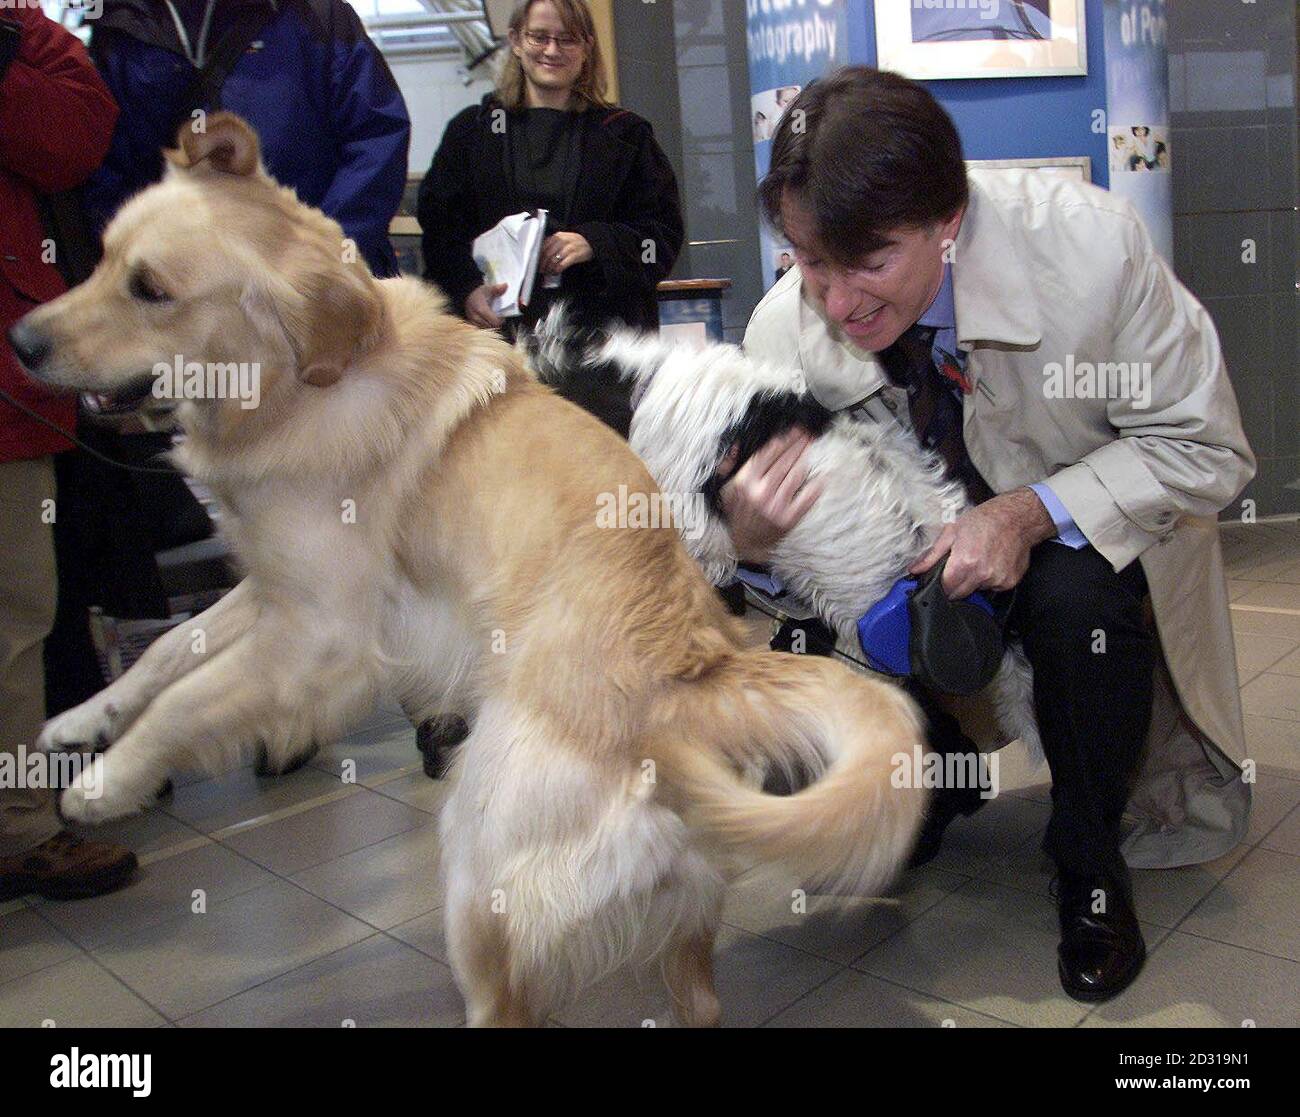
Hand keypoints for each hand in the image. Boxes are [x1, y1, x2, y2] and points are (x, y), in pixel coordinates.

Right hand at [466, 282, 507, 328]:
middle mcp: (476, 317)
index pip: (494, 322)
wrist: (466, 294)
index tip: (502, 316)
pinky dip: (485, 326)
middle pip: (491, 326)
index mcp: (481, 310)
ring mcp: (472, 321)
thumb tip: (506, 286)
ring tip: (493, 318)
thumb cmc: (478, 292)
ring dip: (491, 325)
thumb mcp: (488, 289)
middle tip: (499, 317)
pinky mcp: (471, 323)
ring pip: (486, 329)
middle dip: (496, 323)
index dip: (500, 320)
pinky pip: (480, 329)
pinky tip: (487, 320)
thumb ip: (497, 289)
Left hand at [539, 232, 593, 275]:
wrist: (591, 243)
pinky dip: (557, 269)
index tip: (537, 263)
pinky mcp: (575, 256)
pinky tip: (556, 272)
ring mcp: (569, 248)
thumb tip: (541, 256)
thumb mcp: (563, 239)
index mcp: (558, 236)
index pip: (544, 246)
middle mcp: (563, 240)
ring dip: (549, 268)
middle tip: (542, 270)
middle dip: (543, 264)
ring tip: (548, 272)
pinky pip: (562, 264)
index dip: (539, 256)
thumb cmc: (574, 243)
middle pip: (548, 253)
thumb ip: (553, 244)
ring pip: (554, 259)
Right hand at [717, 427, 823, 563]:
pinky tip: (822, 475)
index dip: (783, 440)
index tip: (794, 430)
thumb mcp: (724, 489)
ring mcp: (775, 506)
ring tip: (813, 446)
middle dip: (798, 445)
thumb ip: (727, 466)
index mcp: (744, 482)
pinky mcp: (788, 519)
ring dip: (806, 458)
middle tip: (809, 434)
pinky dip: (815, 486)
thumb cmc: (736, 513)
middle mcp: (760, 492)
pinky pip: (805, 498)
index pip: (767, 454)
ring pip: (795, 475)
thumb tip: (736, 444)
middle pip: (784, 462)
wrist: (745, 543)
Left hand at [910, 488, 1057, 597]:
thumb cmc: (985, 520)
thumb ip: (932, 556)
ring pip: (976, 591)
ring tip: (978, 560)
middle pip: (959, 595)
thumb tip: (915, 570)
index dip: (941, 585)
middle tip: (960, 566)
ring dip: (973, 581)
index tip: (942, 578)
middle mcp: (982, 574)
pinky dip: (989, 579)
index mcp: (965, 562)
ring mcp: (997, 580)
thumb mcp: (952, 532)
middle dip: (955, 585)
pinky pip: (992, 588)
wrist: (1017, 518)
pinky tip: (991, 562)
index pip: (945, 589)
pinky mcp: (1009, 582)